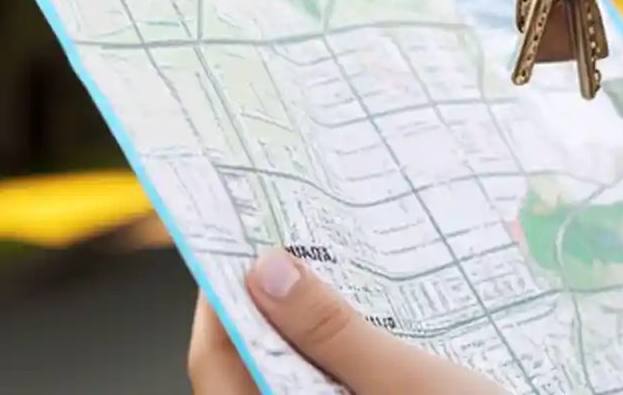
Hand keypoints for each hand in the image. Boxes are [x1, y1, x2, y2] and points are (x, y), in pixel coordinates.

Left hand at [188, 248, 501, 393]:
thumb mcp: (405, 381)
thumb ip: (333, 331)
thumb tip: (269, 273)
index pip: (218, 363)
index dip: (220, 300)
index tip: (236, 242)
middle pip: (251, 367)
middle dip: (266, 306)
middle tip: (287, 246)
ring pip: (289, 375)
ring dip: (303, 328)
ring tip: (327, 278)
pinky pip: (325, 387)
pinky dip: (333, 355)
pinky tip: (362, 324)